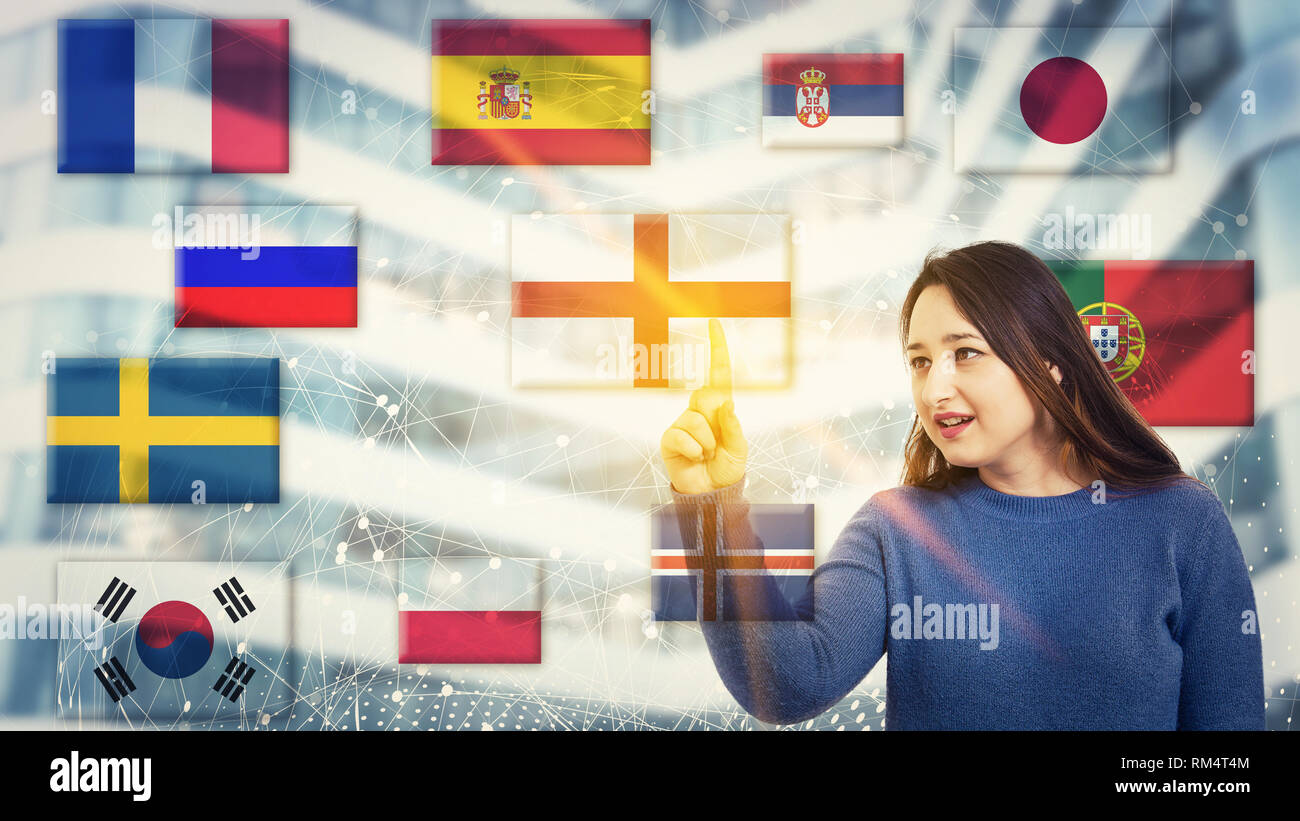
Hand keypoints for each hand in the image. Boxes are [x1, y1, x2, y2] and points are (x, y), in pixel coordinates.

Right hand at [660, 318, 748, 493]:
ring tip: (707, 455)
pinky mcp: (669, 437)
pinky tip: (695, 458)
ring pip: (695, 420)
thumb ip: (734, 427)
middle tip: (717, 444)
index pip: (718, 372)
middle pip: (706, 397)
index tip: (714, 321)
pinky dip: (694, 451)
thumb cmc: (727, 468)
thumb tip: (725, 403)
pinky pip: (682, 435)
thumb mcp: (739, 449)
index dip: (717, 347)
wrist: (710, 493)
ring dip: (708, 444)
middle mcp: (698, 409)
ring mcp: (682, 422)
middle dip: (716, 422)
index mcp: (719, 406)